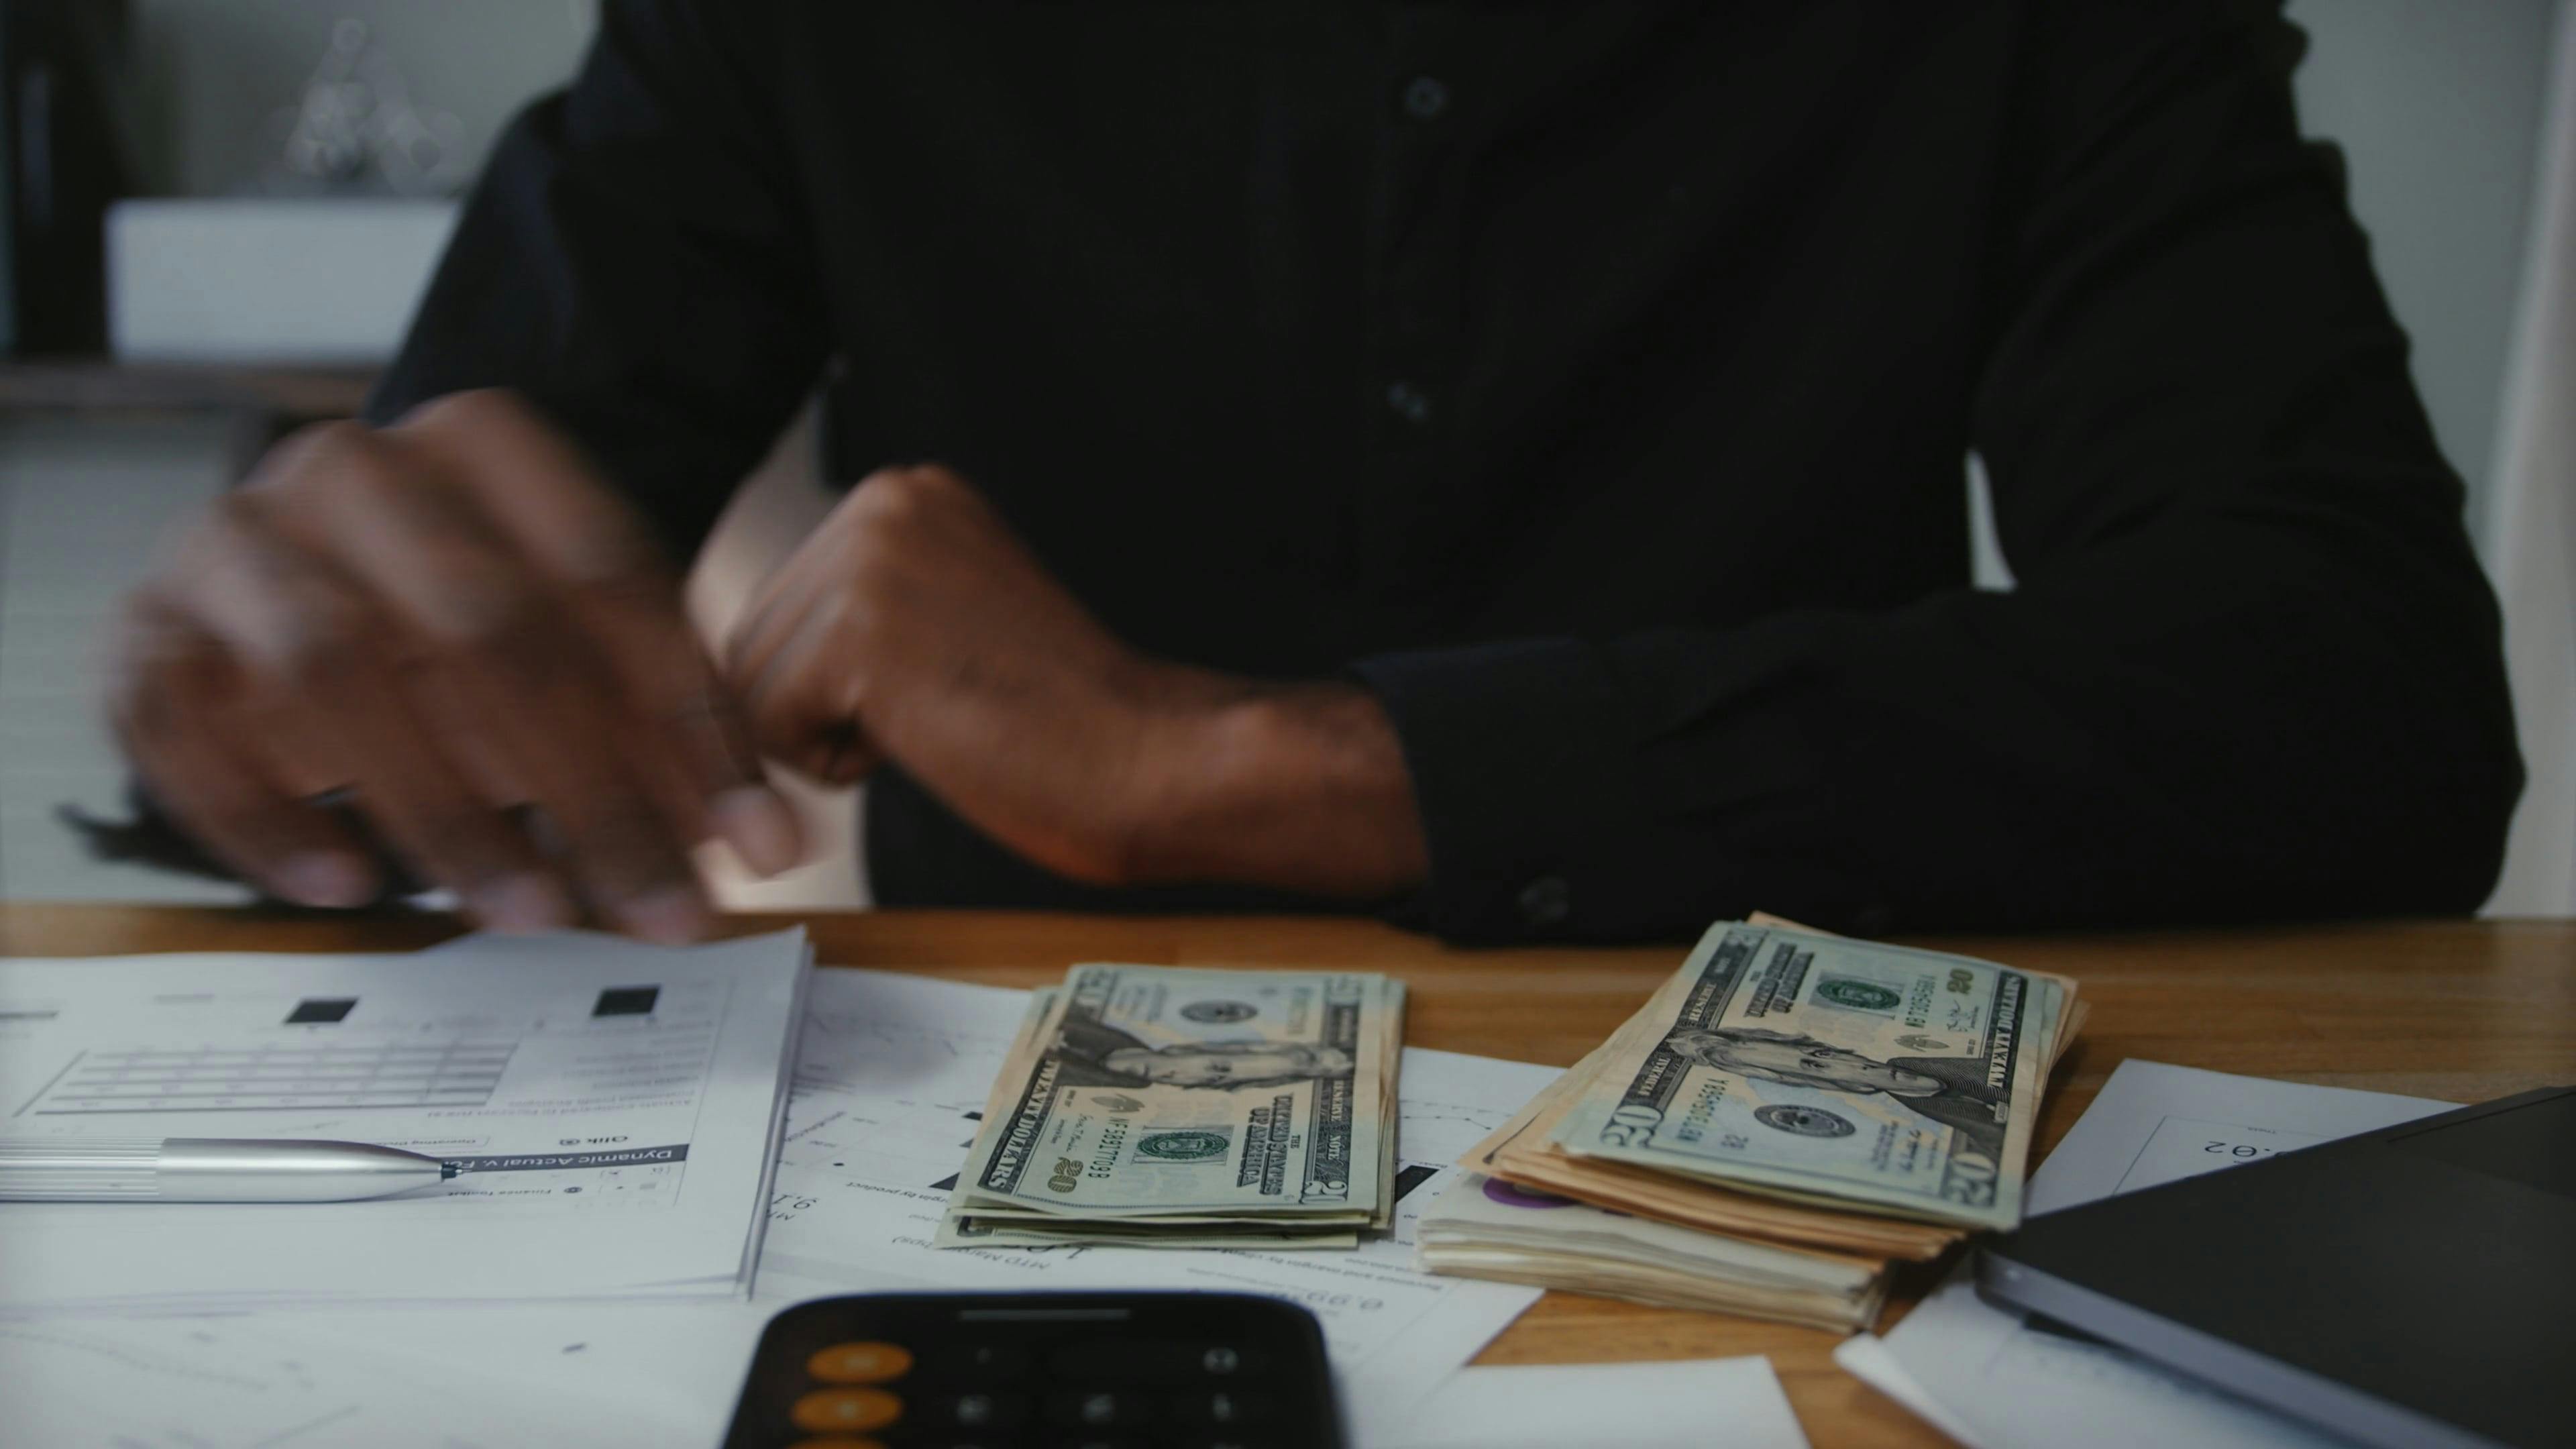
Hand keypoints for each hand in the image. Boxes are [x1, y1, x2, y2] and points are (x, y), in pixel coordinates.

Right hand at [108, 390, 802, 939]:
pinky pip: (186, 727)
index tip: (757, 846)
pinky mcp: (146, 631)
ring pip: (336, 667)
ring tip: (531, 912)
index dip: (693, 722)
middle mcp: (351, 469)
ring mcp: (233, 541)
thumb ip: (668, 723)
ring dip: (446, 811)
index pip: (612, 576)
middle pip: (486, 624)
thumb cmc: (464, 618)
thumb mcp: (582, 645)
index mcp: (481, 442)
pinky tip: (346, 887)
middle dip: (589, 785)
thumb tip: (766, 840)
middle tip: (659, 905)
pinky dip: (265, 818)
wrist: (291, 580)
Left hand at [725, 464, 1427, 895]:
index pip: (786, 608)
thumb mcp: (950, 621)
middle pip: (754, 642)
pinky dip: (835, 765)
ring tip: (943, 722)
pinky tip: (932, 739)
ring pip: (753, 686)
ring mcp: (868, 557)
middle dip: (825, 709)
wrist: (1151, 759)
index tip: (946, 689)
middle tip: (948, 712)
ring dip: (831, 737)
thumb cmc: (1068, 722)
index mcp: (909, 493)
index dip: (842, 686)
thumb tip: (767, 655)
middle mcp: (883, 501)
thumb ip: (868, 606)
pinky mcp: (857, 630)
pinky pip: (768, 727)